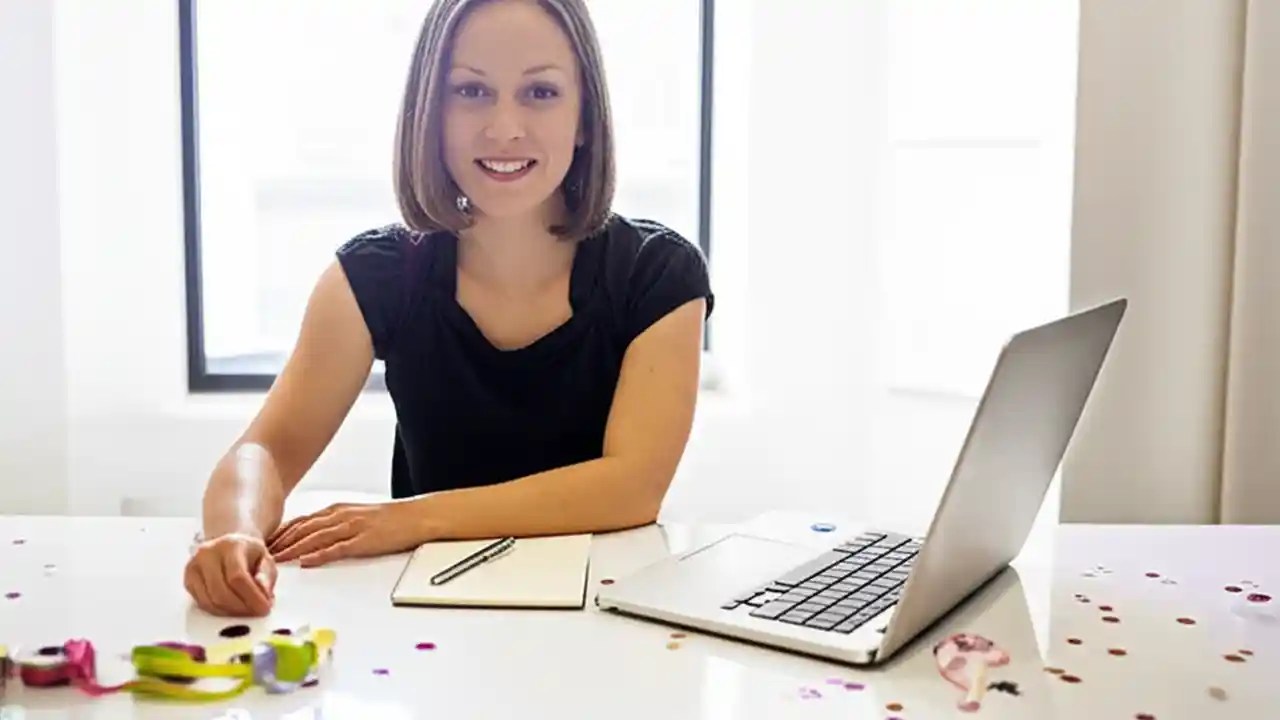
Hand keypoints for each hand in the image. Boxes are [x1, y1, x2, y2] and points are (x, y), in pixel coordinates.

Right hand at [184, 532, 276, 616]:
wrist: (228, 546)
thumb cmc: (248, 554)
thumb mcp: (265, 559)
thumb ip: (267, 575)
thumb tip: (263, 594)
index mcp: (231, 546)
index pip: (237, 576)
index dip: (252, 597)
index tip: (264, 609)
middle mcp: (208, 554)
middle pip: (221, 592)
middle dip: (241, 608)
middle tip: (255, 613)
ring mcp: (194, 567)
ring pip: (210, 601)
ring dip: (230, 612)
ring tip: (245, 611)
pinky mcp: (188, 580)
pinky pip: (202, 603)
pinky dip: (218, 611)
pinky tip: (231, 608)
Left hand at [268, 502, 425, 566]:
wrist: (418, 517)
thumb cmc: (391, 520)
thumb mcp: (358, 517)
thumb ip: (336, 525)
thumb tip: (315, 538)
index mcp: (338, 511)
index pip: (301, 522)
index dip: (281, 533)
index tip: (263, 543)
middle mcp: (341, 516)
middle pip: (303, 529)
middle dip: (280, 542)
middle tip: (260, 554)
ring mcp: (352, 527)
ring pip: (315, 538)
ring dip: (293, 549)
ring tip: (275, 561)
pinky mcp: (365, 540)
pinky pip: (338, 548)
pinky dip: (320, 554)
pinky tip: (307, 561)